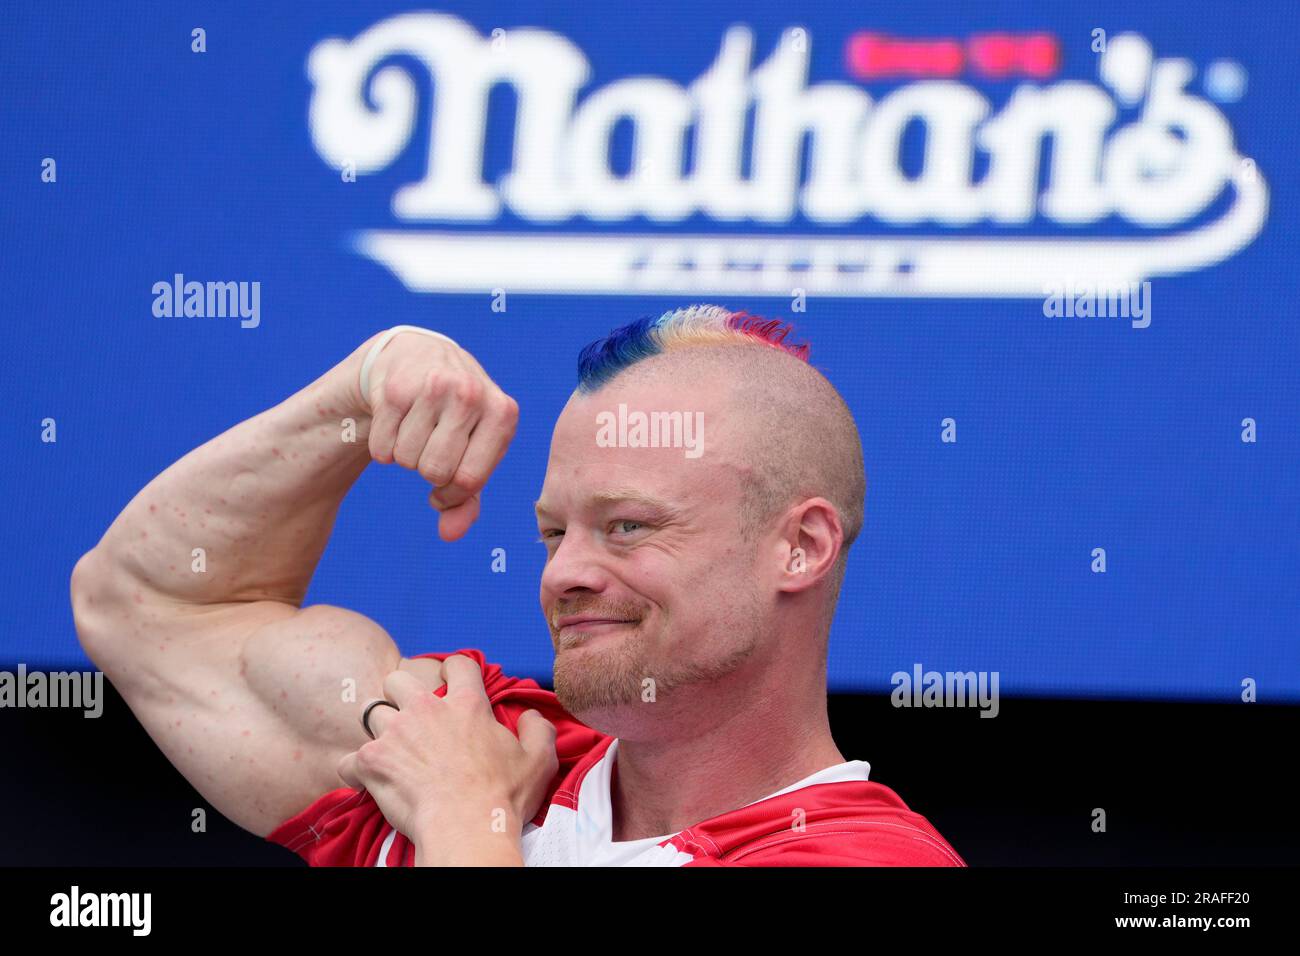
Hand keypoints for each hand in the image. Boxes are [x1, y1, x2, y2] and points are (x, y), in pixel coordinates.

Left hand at [337, 655, 557, 863]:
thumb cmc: (503, 796)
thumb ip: (538, 729)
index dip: (454, 668)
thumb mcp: (539, 759)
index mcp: (466, 705)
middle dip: (399, 693)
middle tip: (409, 717)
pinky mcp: (372, 762)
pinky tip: (365, 781)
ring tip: (389, 751)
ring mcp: (395, 734)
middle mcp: (426, 710)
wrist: (466, 827)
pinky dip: (354, 770)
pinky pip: (349, 759)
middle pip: (398, 680)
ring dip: (379, 732)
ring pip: (371, 714)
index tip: (450, 677)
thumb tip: (531, 716)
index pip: (458, 664)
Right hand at [352, 330, 518, 540]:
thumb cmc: (456, 417)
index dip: (451, 494)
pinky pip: (382, 447)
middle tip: (430, 449)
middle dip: (426, 471)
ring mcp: (434, 387)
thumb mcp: (475, 451)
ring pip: (406, 459)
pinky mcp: (396, 388)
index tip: (446, 485)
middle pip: (434, 471)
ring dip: (405, 457)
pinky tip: (396, 422)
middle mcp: (471, 395)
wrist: (418, 356)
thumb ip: (468, 500)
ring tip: (416, 430)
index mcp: (502, 414)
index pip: (470, 480)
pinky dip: (383, 447)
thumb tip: (449, 534)